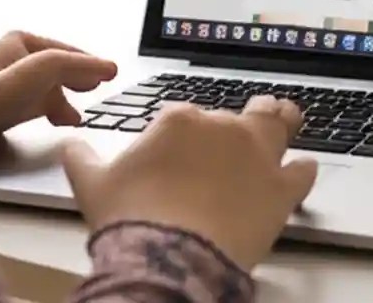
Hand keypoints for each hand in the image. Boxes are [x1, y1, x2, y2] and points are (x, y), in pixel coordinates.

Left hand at [0, 30, 116, 144]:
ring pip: (29, 90)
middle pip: (45, 70)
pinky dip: (30, 114)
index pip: (59, 50)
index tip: (105, 75)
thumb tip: (108, 67)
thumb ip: (78, 67)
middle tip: (89, 92)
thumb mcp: (43, 70)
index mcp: (10, 42)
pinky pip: (12, 109)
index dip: (85, 63)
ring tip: (67, 117)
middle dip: (69, 82)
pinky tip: (34, 126)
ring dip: (51, 100)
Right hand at [61, 96, 317, 270]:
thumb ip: (82, 158)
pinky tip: (300, 172)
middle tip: (242, 128)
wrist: (168, 257)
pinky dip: (302, 171)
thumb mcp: (92, 185)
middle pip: (238, 114)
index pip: (188, 116)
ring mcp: (258, 155)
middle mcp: (223, 128)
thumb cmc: (130, 220)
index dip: (187, 136)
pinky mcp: (282, 187)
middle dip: (240, 121)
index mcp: (180, 121)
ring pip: (278, 124)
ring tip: (286, 118)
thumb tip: (69, 145)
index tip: (182, 152)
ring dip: (281, 121)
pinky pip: (303, 170)